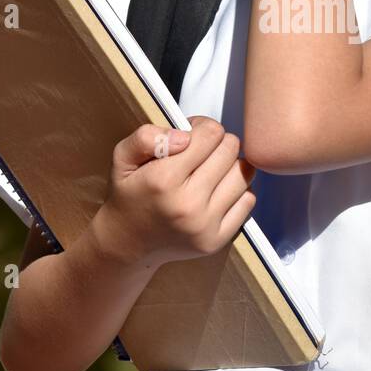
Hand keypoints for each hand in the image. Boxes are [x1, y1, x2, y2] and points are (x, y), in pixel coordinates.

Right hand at [91, 116, 256, 271]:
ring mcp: (204, 225)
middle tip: (201, 152)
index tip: (191, 135)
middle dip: (217, 143)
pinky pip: (248, 200)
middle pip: (230, 149)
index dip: (202, 127)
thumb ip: (147, 137)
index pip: (210, 133)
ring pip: (243, 173)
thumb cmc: (129, 194)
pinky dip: (238, 190)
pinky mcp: (217, 240)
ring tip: (211, 170)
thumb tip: (184, 137)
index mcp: (163, 180)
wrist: (127, 243)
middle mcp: (187, 204)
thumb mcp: (122, 157)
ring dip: (230, 165)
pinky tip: (218, 190)